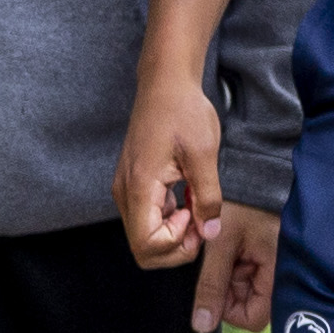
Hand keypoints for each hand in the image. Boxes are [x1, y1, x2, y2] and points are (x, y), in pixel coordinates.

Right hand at [116, 74, 224, 270]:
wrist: (165, 84)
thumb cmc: (183, 111)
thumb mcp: (204, 154)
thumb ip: (207, 197)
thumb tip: (209, 232)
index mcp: (139, 187)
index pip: (146, 246)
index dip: (177, 243)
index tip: (195, 215)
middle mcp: (125, 192)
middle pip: (143, 248)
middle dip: (176, 245)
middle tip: (200, 219)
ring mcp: (126, 189)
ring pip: (145, 235)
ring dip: (174, 232)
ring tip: (196, 203)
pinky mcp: (133, 184)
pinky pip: (148, 217)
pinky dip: (169, 217)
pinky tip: (187, 194)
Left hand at [195, 202, 281, 332]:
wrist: (255, 166)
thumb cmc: (243, 200)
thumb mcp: (221, 243)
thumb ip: (211, 285)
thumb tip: (203, 325)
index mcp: (276, 271)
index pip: (255, 318)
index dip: (229, 312)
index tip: (213, 289)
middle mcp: (280, 271)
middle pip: (251, 304)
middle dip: (229, 289)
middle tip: (218, 262)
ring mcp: (275, 262)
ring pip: (248, 287)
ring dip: (231, 275)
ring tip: (225, 247)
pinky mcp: (270, 251)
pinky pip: (251, 270)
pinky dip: (237, 263)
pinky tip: (233, 243)